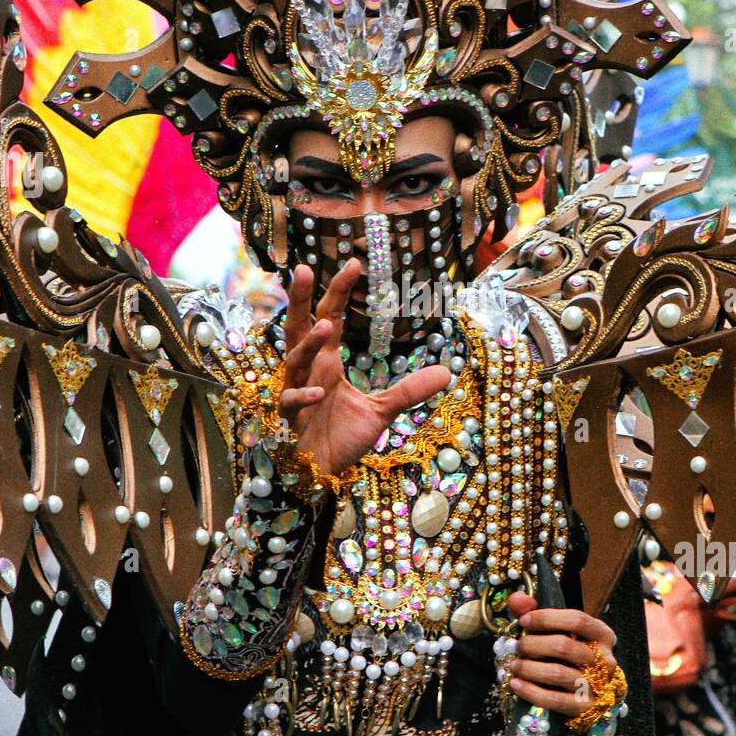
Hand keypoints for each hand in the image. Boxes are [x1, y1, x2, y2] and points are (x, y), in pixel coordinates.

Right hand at [280, 260, 450, 476]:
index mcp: (326, 363)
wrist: (319, 474)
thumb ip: (408, 391)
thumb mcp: (382, 412)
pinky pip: (292, 401)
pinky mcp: (289, 419)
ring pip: (294, 360)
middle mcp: (308, 371)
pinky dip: (304, 396)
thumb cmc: (340, 439)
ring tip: (326, 326)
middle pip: (298, 327)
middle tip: (302, 268)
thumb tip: (446, 372)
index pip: (328, 317)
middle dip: (298, 298)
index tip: (352, 262)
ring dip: (309, 344)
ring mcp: (296, 392)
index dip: (337, 291)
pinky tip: (321, 393)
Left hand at [505, 592, 617, 717]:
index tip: (523, 621)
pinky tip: (516, 684)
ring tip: (514, 664)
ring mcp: (597, 686)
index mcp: (602, 635)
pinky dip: (531, 691)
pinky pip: (555, 700)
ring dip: (529, 668)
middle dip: (533, 644)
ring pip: (558, 673)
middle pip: (564, 646)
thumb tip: (517, 599)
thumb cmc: (569, 655)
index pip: (576, 620)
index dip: (546, 618)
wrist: (586, 692)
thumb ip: (536, 611)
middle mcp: (605, 660)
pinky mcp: (586, 708)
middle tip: (518, 646)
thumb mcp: (559, 630)